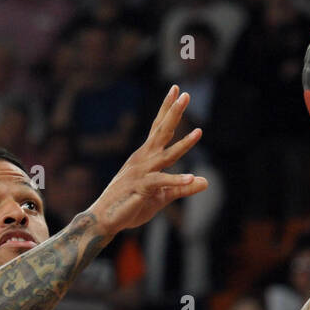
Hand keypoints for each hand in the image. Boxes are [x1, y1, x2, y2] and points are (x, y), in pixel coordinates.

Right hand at [88, 85, 208, 234]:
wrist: (104, 219)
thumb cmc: (130, 205)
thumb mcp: (162, 196)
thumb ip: (183, 188)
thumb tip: (205, 182)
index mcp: (146, 157)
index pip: (158, 128)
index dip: (168, 110)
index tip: (176, 90)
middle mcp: (143, 160)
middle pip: (161, 132)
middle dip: (174, 113)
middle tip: (185, 94)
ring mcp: (141, 173)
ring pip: (166, 156)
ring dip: (183, 144)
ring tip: (199, 132)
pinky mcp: (141, 188)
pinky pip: (161, 182)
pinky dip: (176, 180)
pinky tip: (192, 178)